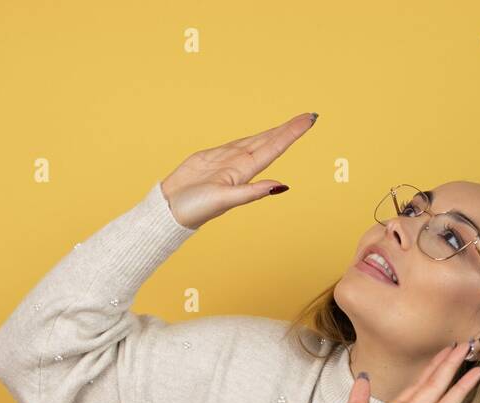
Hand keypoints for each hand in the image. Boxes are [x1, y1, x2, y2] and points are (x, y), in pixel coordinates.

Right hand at [158, 112, 316, 228]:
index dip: (292, 133)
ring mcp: (227, 161)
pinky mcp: (213, 158)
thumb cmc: (196, 208)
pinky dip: (252, 139)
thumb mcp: (225, 199)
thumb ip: (252, 192)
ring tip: (291, 124)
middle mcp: (240, 165)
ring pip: (255, 141)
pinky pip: (237, 144)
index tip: (309, 120)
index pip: (274, 147)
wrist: (171, 209)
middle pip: (269, 141)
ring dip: (273, 132)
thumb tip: (282, 186)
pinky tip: (262, 137)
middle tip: (308, 116)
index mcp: (245, 172)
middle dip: (289, 129)